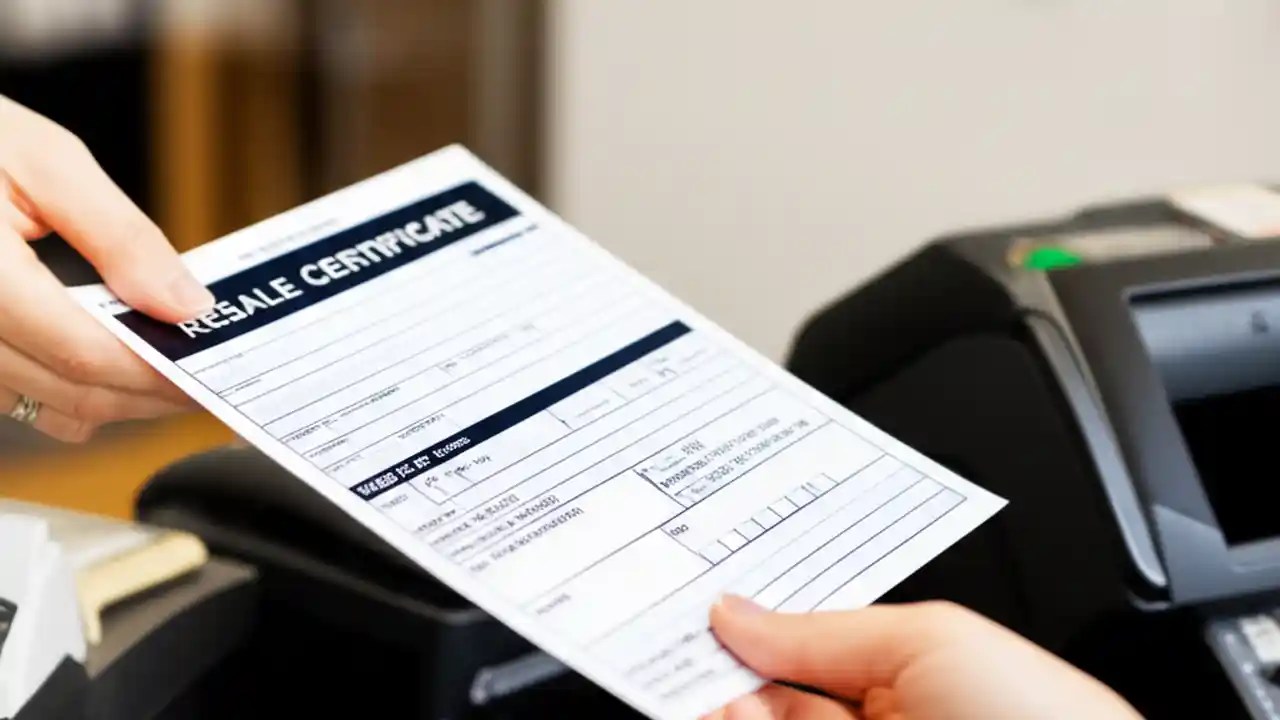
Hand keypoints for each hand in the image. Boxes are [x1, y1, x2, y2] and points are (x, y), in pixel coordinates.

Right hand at [0, 95, 212, 441]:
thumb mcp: (45, 159)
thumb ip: (120, 236)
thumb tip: (184, 303)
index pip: (83, 354)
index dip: (158, 374)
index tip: (215, 374)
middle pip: (71, 393)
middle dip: (150, 395)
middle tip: (211, 379)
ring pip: (45, 407)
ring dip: (116, 400)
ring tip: (172, 372)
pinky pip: (14, 395)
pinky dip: (71, 390)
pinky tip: (113, 363)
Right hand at [704, 597, 1142, 719]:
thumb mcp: (928, 643)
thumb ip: (819, 631)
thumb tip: (732, 613)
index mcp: (900, 675)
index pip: (798, 648)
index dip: (738, 631)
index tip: (682, 618)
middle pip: (771, 699)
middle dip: (721, 678)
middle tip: (682, 660)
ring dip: (730, 710)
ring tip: (706, 697)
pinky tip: (726, 712)